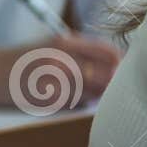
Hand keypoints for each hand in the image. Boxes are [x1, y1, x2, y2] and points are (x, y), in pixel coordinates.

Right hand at [0, 34, 121, 109]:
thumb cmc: (25, 60)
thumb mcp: (51, 45)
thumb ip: (82, 50)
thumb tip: (117, 62)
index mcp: (64, 42)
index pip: (108, 53)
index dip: (119, 63)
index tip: (121, 69)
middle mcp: (62, 60)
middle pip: (107, 74)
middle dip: (111, 82)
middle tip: (107, 85)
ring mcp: (56, 81)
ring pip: (95, 92)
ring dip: (95, 94)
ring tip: (81, 89)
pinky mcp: (50, 100)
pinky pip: (78, 103)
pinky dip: (78, 102)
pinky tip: (63, 96)